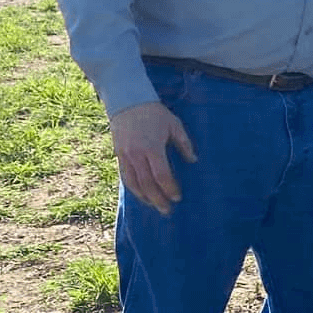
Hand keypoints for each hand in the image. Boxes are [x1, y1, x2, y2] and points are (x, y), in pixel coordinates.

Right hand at [110, 101, 197, 215]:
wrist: (127, 102)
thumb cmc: (154, 113)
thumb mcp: (174, 125)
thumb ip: (184, 144)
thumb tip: (193, 161)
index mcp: (152, 147)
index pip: (161, 175)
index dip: (170, 188)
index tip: (178, 197)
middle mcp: (137, 154)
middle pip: (147, 183)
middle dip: (158, 199)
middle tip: (167, 210)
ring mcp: (125, 156)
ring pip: (133, 183)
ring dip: (144, 197)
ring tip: (154, 206)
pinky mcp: (118, 155)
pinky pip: (125, 176)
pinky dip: (133, 188)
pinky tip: (141, 194)